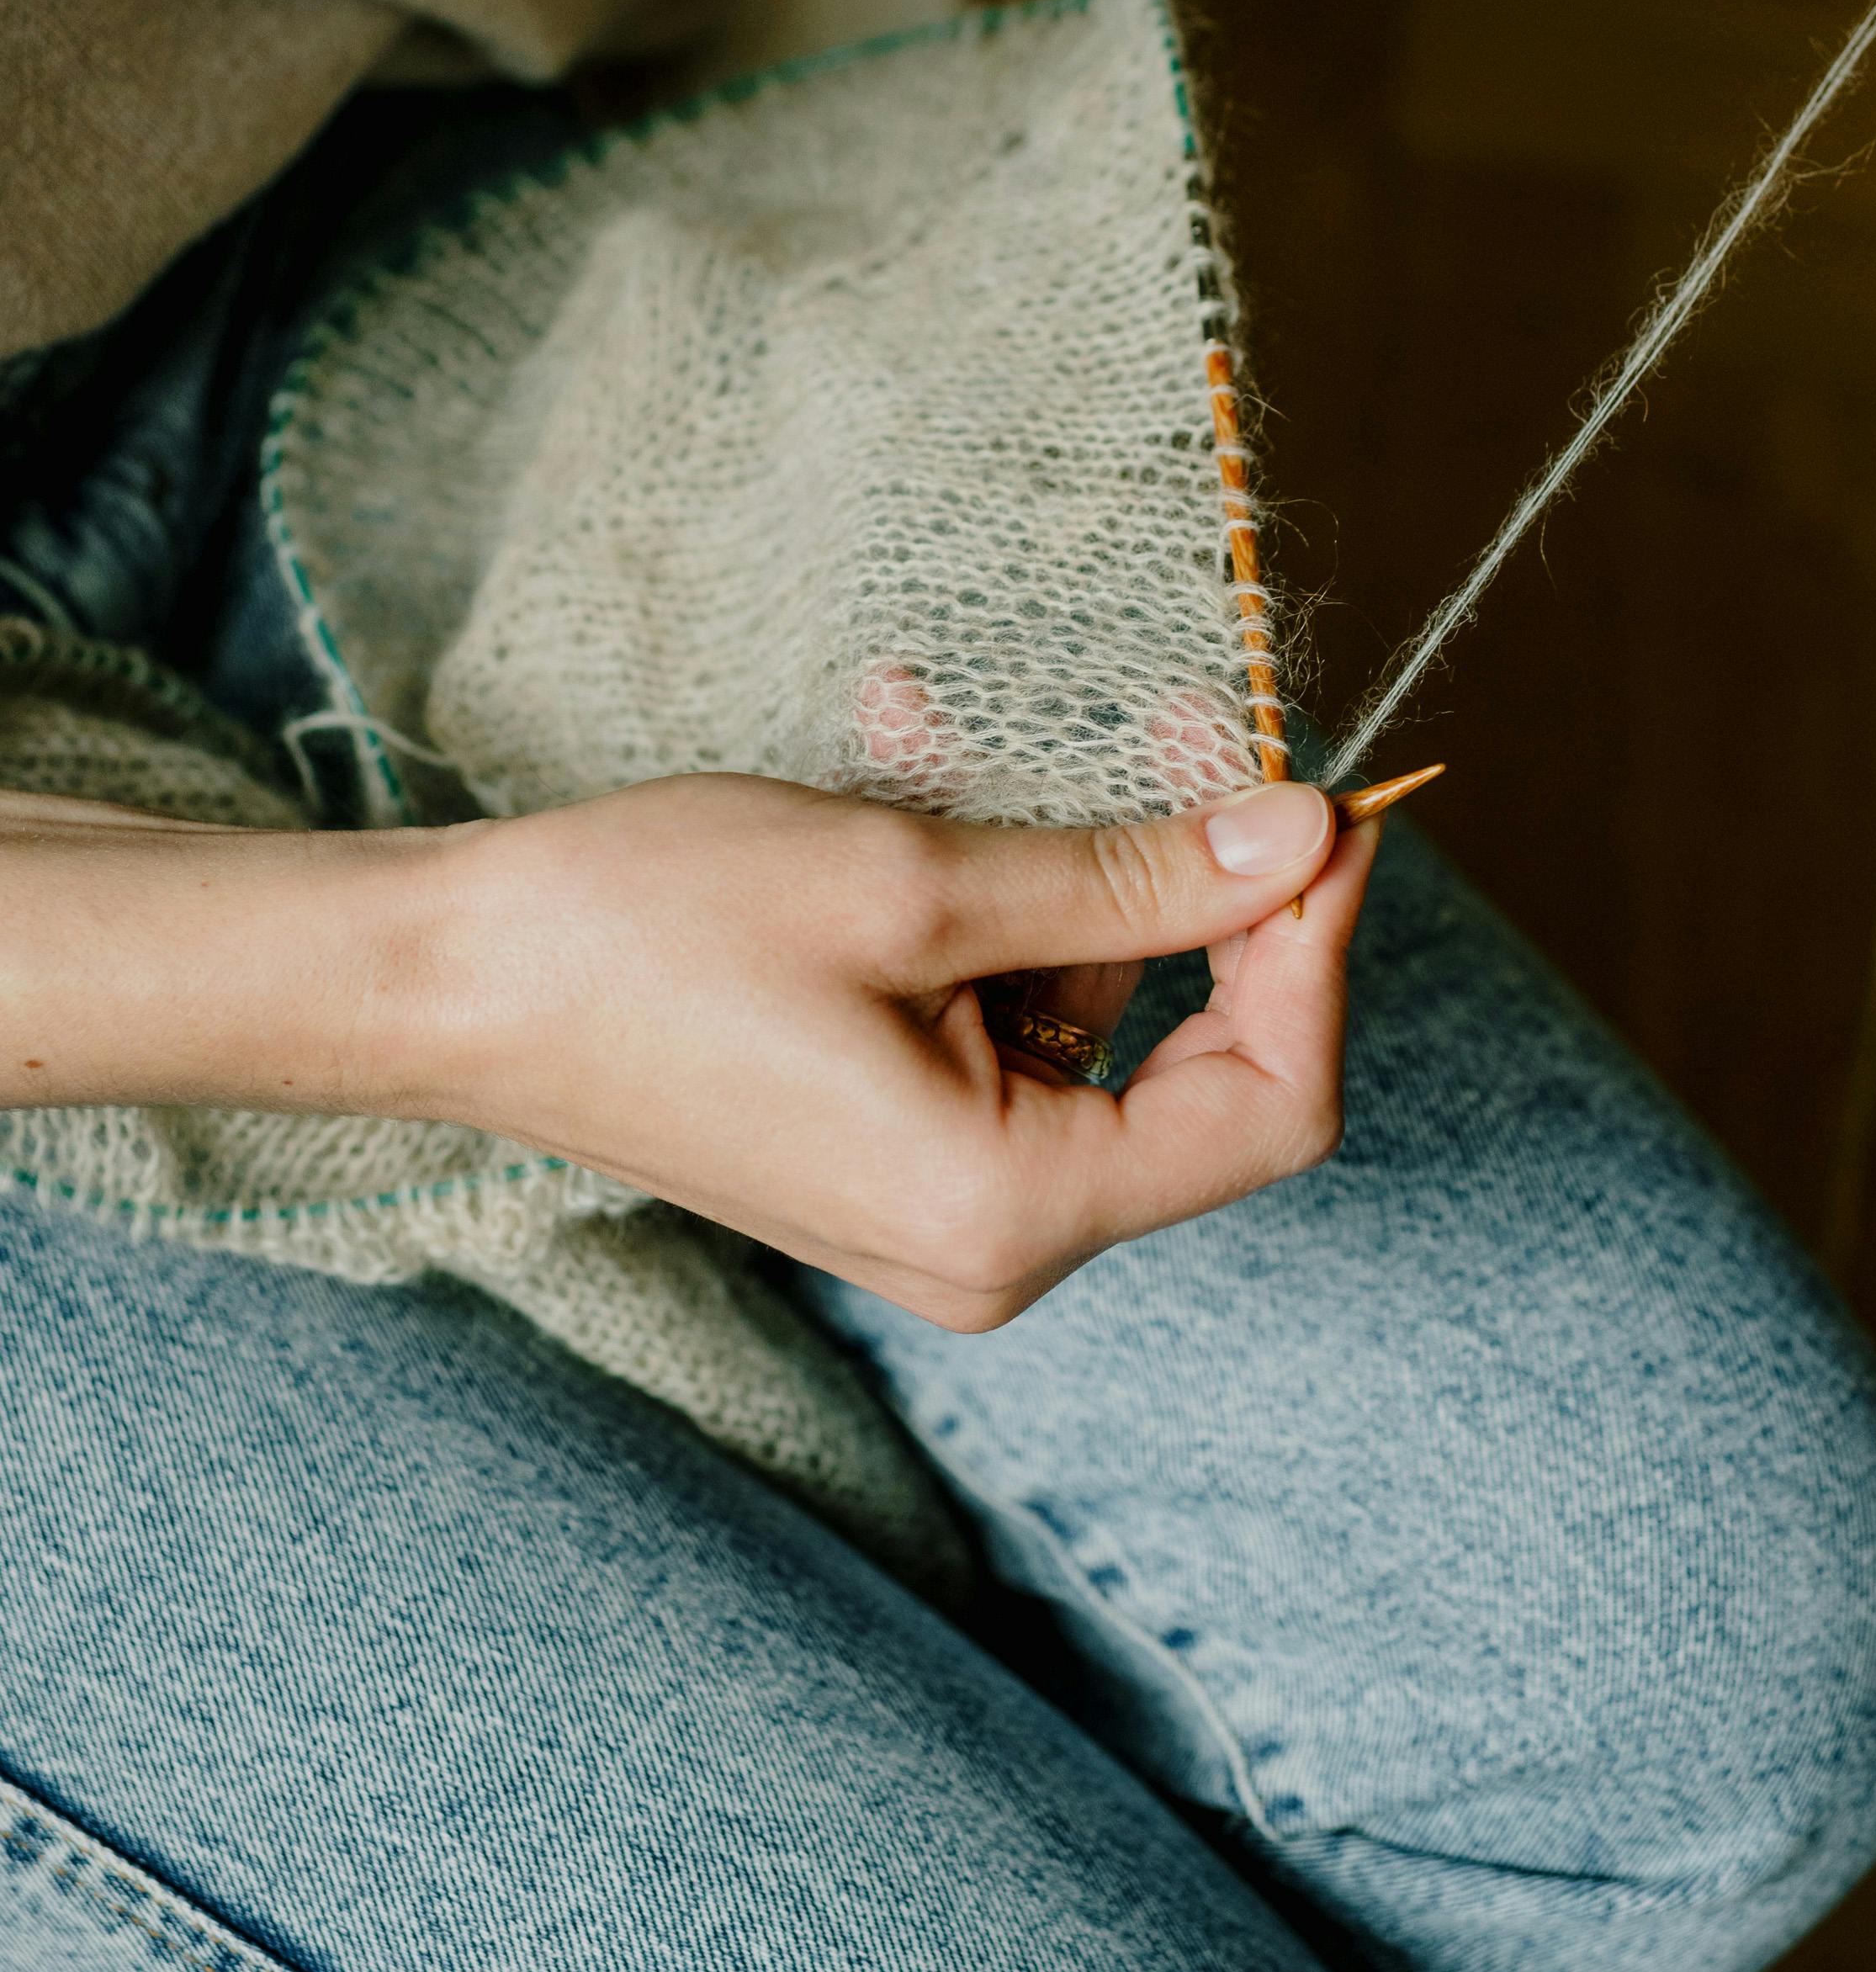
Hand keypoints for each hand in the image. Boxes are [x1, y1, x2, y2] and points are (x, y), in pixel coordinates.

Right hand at [412, 772, 1372, 1330]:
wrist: (456, 984)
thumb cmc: (657, 935)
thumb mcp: (917, 881)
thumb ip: (1131, 874)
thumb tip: (1298, 841)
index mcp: (1015, 1210)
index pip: (1274, 1102)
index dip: (1319, 951)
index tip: (1323, 811)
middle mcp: (997, 1247)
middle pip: (1201, 1069)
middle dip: (1203, 888)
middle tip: (1190, 730)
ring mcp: (945, 1208)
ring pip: (1101, 1024)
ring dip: (1079, 869)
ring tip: (986, 724)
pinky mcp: (899, 1152)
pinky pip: (1012, 1025)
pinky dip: (1000, 909)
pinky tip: (921, 767)